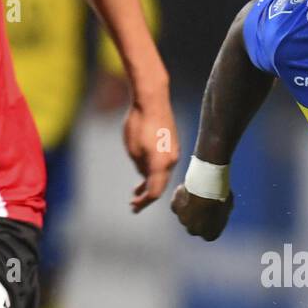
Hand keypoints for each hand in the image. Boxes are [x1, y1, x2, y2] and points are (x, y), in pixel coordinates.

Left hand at [122, 96, 178, 212]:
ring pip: (163, 174)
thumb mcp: (133, 150)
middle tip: (133, 202)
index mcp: (161, 164)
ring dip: (150, 182)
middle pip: (160, 185)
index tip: (134, 207)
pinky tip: (145, 171)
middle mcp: (172, 161)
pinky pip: (165, 164)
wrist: (152, 100)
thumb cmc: (139, 123)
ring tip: (137, 190)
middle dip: (147, 194)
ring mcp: (174, 152)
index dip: (144, 202)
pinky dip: (155, 171)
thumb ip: (140, 167)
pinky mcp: (173, 145)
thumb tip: (145, 176)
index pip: (155, 192)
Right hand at [171, 184, 233, 241]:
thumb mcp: (227, 207)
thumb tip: (219, 210)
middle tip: (203, 204)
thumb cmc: (221, 196)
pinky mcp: (175, 208)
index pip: (209, 233)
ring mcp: (183, 220)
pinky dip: (180, 198)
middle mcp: (195, 231)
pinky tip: (186, 189)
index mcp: (210, 235)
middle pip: (195, 227)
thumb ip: (220, 213)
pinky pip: (177, 204)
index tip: (213, 214)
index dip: (211, 223)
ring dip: (189, 207)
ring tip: (196, 193)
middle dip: (198, 218)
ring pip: (185, 216)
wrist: (208, 186)